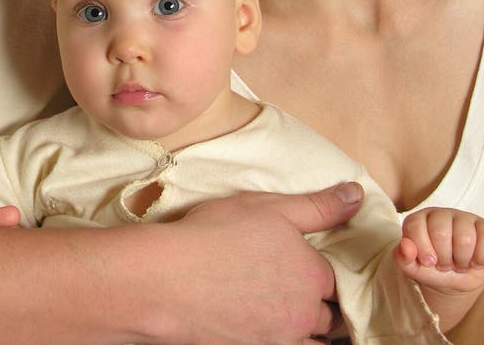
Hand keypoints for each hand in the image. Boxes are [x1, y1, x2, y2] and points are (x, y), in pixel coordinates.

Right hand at [161, 182, 362, 342]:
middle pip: (329, 316)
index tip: (300, 260)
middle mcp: (303, 314)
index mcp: (312, 275)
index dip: (319, 268)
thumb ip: (318, 206)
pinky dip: (287, 341)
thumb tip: (357, 195)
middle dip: (320, 303)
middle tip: (296, 286)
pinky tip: (266, 326)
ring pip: (313, 342)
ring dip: (308, 329)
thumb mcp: (269, 207)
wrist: (169, 279)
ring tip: (286, 310)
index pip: (333, 277)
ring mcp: (279, 340)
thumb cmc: (216, 235)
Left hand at [394, 207, 483, 293]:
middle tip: (445, 265)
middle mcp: (440, 214)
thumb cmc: (432, 269)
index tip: (428, 262)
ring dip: (462, 260)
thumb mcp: (414, 268)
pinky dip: (479, 258)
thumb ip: (403, 258)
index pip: (415, 225)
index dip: (422, 248)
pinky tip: (474, 260)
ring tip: (459, 263)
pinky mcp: (481, 226)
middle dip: (443, 257)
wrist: (458, 277)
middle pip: (440, 232)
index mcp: (419, 220)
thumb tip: (405, 246)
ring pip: (464, 238)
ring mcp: (462, 218)